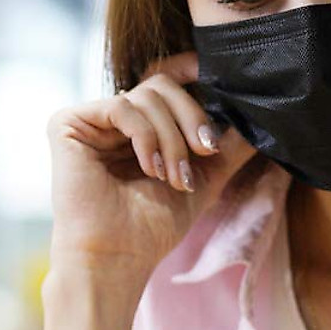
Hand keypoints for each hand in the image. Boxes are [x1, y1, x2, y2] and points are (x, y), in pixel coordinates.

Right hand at [46, 50, 255, 281]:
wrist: (118, 257)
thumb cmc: (154, 226)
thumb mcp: (203, 179)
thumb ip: (228, 148)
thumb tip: (263, 123)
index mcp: (140, 127)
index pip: (168, 83)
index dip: (192, 72)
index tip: (220, 77)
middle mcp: (112, 119)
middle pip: (163, 84)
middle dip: (192, 118)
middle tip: (206, 152)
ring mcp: (89, 120)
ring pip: (147, 95)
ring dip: (172, 140)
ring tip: (173, 178)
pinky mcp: (68, 124)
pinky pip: (122, 107)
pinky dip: (146, 138)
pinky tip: (150, 169)